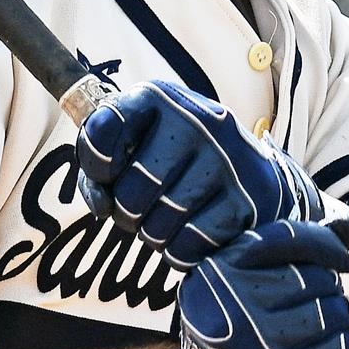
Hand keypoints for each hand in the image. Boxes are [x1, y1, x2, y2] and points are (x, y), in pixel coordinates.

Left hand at [78, 79, 327, 267]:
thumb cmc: (170, 158)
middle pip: (133, 191)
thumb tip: (103, 208)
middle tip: (140, 210)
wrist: (247, 166)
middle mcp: (196, 118)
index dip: (97, 166)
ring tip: (166, 220)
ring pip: (161, 224)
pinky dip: (180, 251)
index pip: (102, 132)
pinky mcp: (251, 196)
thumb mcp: (129, 145)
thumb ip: (97, 169)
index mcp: (157, 96)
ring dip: (154, 235)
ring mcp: (228, 157)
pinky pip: (191, 244)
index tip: (110, 174)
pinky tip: (189, 236)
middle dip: (127, 212)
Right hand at [155, 219, 348, 348]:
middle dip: (327, 292)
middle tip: (316, 312)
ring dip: (344, 320)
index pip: (289, 240)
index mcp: (219, 275)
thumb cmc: (240, 332)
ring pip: (338, 311)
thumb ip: (289, 251)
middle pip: (317, 279)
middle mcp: (238, 310)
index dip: (324, 245)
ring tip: (327, 334)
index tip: (341, 260)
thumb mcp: (243, 284)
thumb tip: (348, 229)